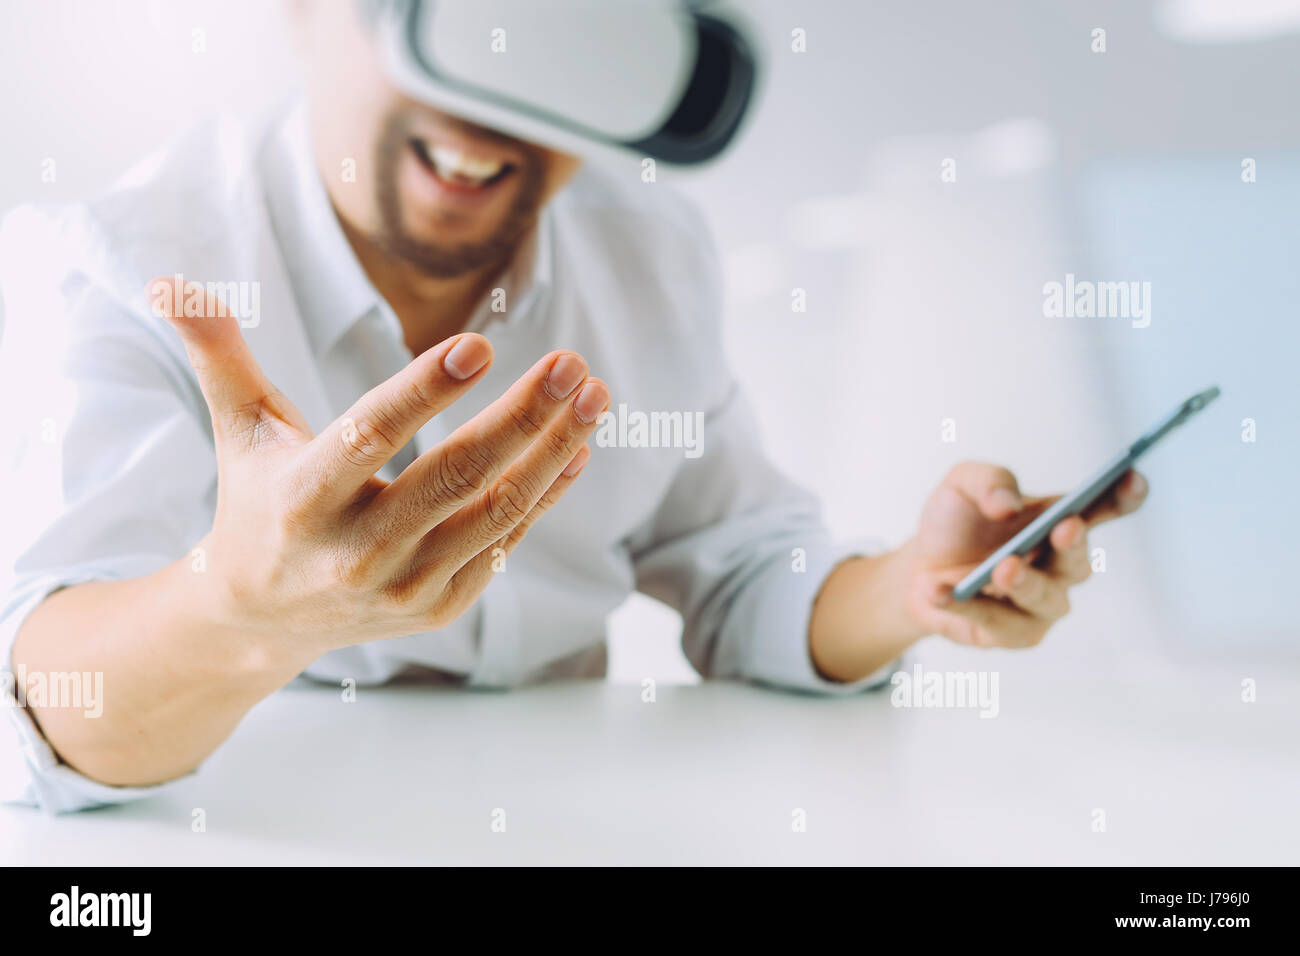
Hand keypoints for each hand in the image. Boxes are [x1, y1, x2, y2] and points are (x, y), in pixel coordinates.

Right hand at [149, 277, 609, 658]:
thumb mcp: (238, 430)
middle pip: (454, 476)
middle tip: (571, 362)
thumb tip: (167, 282)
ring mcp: (402, 586)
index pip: (368, 437)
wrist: (261, 617)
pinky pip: (504, 544)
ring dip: (553, 451)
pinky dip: (544, 496)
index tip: (479, 344)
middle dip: (522, 417)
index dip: (423, 392)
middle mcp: (354, 551)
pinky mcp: (439, 607)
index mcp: (301, 498)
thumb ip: (218, 356)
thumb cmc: (256, 501)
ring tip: (592, 393)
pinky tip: (575, 449)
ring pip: (495, 512)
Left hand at [901, 461, 1147, 647]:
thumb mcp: (962, 485)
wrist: (918, 568)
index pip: (1103, 508)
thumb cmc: (955, 524)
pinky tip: (938, 590)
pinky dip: (965, 606)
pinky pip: (993, 622)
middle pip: (1078, 561)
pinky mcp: (1013, 634)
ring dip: (1025, 583)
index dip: (1123, 496)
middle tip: (1064, 527)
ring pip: (1045, 599)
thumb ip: (988, 482)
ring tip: (1002, 568)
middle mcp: (1060, 566)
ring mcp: (1041, 604)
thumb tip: (1007, 505)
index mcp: (1059, 521)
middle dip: (1073, 545)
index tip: (1132, 477)